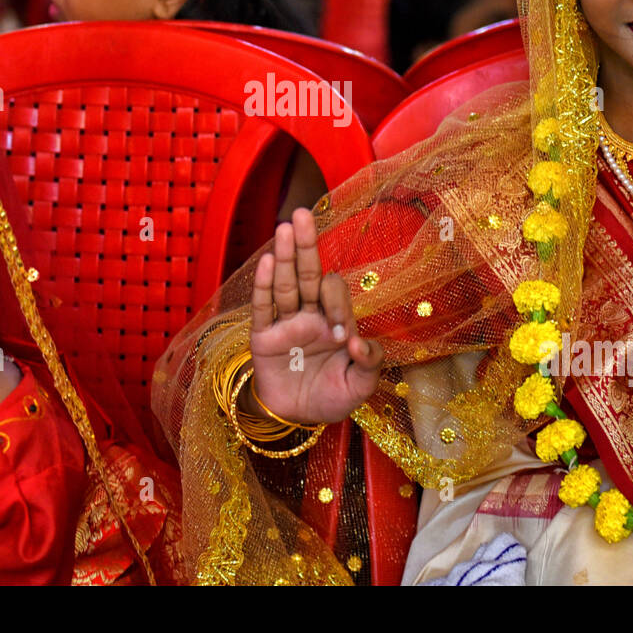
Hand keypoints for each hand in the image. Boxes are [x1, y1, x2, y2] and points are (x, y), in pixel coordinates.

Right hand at [248, 208, 383, 423]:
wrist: (296, 418)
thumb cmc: (331, 398)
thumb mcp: (359, 387)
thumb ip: (370, 363)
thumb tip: (359, 341)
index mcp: (336, 321)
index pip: (335, 294)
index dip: (339, 304)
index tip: (342, 335)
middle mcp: (310, 315)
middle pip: (308, 273)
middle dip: (307, 245)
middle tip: (302, 214)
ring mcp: (285, 323)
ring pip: (285, 284)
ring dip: (286, 256)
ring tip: (285, 227)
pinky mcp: (263, 336)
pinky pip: (262, 308)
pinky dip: (264, 286)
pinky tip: (268, 261)